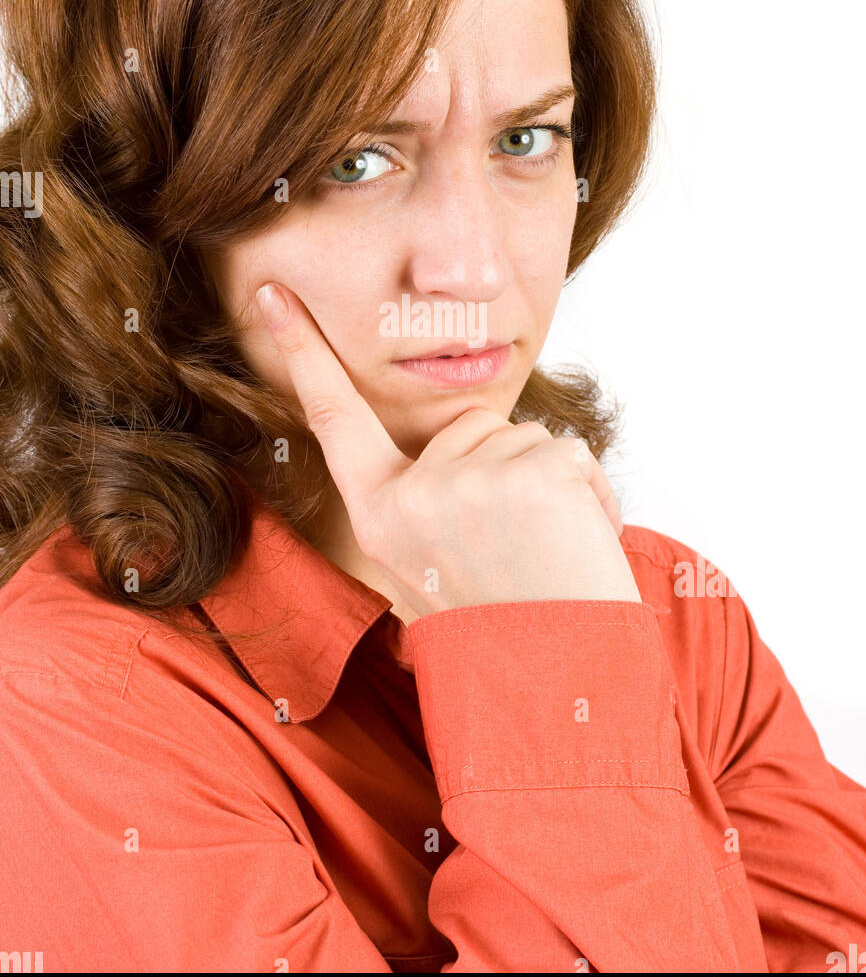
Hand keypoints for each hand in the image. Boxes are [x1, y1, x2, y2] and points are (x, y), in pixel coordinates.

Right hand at [255, 283, 641, 618]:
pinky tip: (578, 544)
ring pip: (521, 437)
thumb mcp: (434, 563)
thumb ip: (431, 497)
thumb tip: (466, 435)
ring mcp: (470, 481)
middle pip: (467, 424)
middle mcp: (412, 496)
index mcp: (380, 517)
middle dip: (505, 468)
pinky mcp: (531, 474)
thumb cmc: (503, 628)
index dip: (304, 353)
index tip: (274, 293)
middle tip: (517, 548)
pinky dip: (588, 495)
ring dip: (549, 486)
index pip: (335, 419)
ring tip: (547, 554)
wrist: (559, 683)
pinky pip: (569, 454)